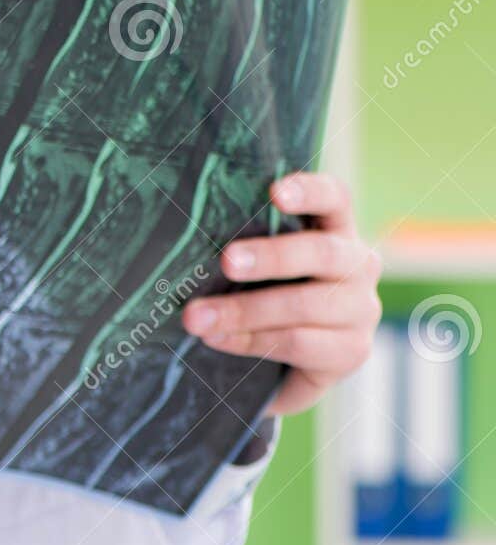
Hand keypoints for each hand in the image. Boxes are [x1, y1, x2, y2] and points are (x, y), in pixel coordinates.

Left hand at [183, 172, 382, 415]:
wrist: (293, 354)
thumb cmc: (267, 287)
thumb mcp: (260, 261)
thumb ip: (243, 243)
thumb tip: (184, 240)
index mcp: (334, 227)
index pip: (333, 197)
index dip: (308, 191)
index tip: (275, 192)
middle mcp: (357, 264)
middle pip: (322, 253)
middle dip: (270, 257)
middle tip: (226, 261)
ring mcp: (361, 309)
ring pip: (305, 305)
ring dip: (244, 311)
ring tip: (196, 317)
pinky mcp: (352, 351)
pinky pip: (297, 343)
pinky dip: (250, 340)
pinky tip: (216, 338)